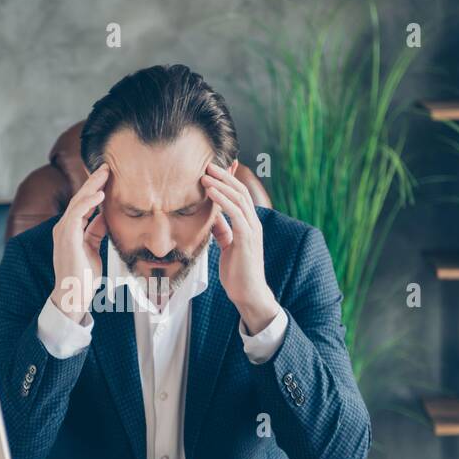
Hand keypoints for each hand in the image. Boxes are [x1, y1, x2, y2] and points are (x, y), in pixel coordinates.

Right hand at [49, 163, 109, 321]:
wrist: (74, 295)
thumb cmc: (83, 276)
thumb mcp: (93, 248)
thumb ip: (96, 231)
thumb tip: (106, 216)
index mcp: (71, 229)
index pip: (83, 203)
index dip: (95, 188)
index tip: (107, 176)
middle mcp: (64, 227)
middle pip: (80, 198)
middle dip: (93, 181)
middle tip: (106, 166)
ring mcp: (63, 231)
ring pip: (78, 201)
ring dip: (92, 186)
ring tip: (104, 173)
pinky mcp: (66, 237)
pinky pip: (77, 214)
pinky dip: (88, 202)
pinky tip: (99, 194)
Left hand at [203, 163, 279, 334]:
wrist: (248, 293)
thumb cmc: (237, 272)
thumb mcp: (227, 246)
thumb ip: (222, 230)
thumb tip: (212, 216)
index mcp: (249, 224)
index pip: (241, 195)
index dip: (230, 180)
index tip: (216, 168)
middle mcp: (253, 223)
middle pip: (241, 191)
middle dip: (225, 176)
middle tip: (208, 164)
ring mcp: (252, 230)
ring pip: (239, 198)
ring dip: (221, 184)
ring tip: (205, 174)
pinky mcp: (247, 238)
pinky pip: (235, 213)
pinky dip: (222, 200)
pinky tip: (210, 192)